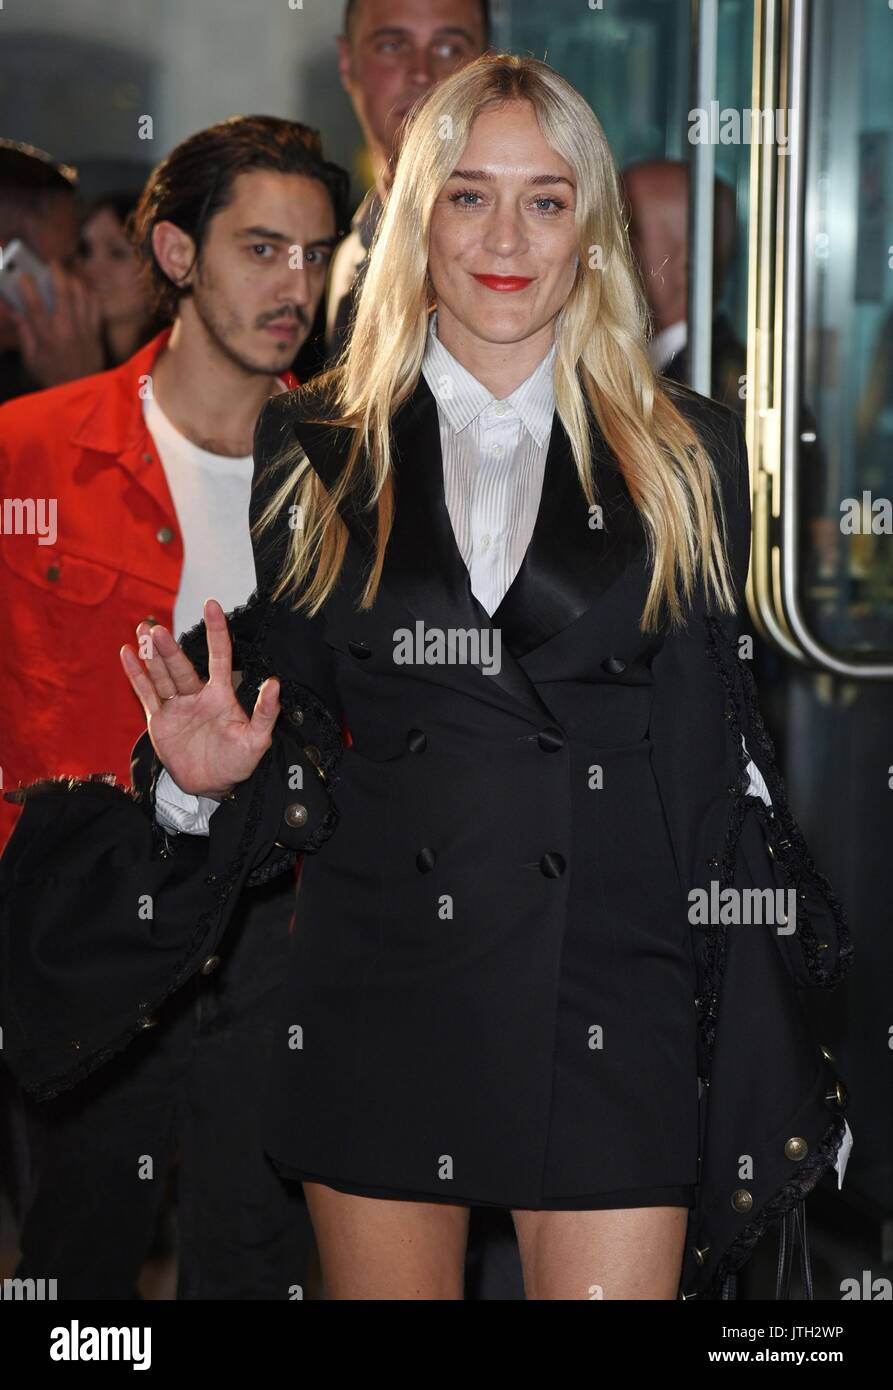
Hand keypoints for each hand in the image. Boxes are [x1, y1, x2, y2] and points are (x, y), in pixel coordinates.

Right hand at [10, 264, 103, 386]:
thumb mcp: (31, 358)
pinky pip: (95, 307)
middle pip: (64, 295)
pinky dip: (88, 294)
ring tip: (66, 274)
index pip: (36, 307)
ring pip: (82, 297)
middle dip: (57, 274)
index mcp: (47, 339)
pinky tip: (82, 289)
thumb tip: (14, 309)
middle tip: (51, 263)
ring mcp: (84, 331)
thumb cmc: (52, 376)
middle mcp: (67, 332)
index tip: (22, 276)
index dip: (27, 288)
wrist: (81, 392)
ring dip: (73, 281)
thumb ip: (25, 332)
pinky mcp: (96, 333)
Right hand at [119, 598, 280, 798]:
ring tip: (143, 631)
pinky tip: (127, 654)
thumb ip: (265, 713)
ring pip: (162, 676)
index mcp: (222, 695)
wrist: (211, 786)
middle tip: (156, 629)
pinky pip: (146, 693)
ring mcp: (177, 706)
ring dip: (152, 655)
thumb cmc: (237, 762)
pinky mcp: (159, 719)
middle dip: (168, 649)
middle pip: (181, 666)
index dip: (216, 632)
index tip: (212, 605)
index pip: (219, 657)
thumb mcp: (257, 740)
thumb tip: (275, 684)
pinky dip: (136, 675)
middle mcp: (197, 695)